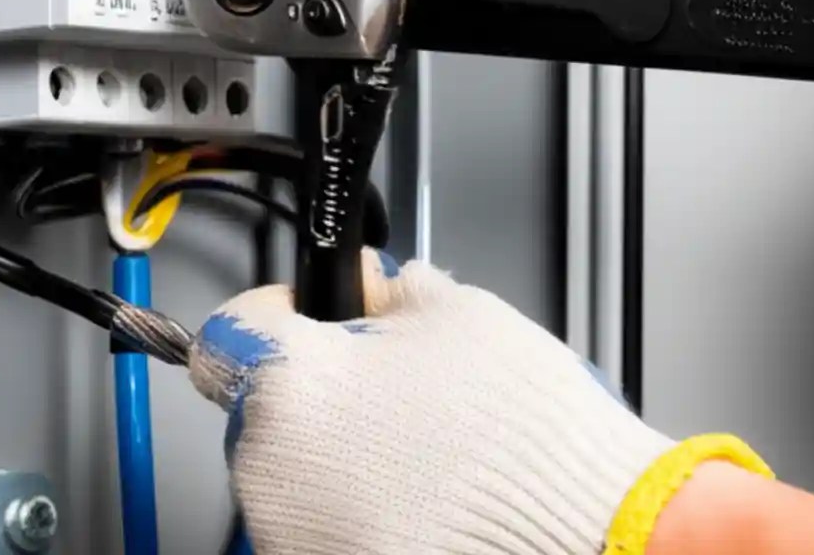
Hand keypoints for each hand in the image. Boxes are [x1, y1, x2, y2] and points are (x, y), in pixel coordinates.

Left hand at [188, 252, 672, 554]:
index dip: (272, 313)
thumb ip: (388, 290)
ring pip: (293, 468)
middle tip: (387, 387)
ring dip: (335, 452)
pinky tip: (417, 495)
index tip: (302, 316)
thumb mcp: (458, 314)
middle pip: (266, 404)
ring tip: (418, 451)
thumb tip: (369, 283)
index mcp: (290, 381)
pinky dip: (354, 506)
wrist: (586, 532)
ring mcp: (291, 531)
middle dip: (319, 388)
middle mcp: (269, 465)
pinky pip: (319, 521)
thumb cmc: (526, 437)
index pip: (227, 331)